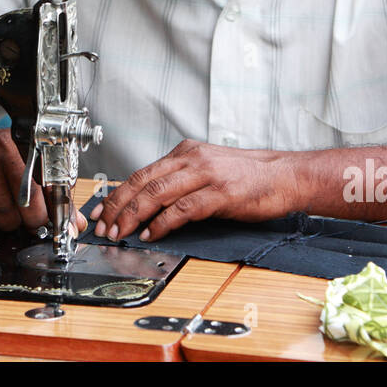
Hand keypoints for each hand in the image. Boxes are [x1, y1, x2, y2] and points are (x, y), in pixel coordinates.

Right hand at [0, 125, 86, 233]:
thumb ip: (55, 193)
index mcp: (25, 143)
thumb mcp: (29, 163)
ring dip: (9, 222)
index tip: (60, 224)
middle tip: (33, 219)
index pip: (48, 180)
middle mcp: (0, 149)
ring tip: (10, 212)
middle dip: (33, 219)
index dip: (55, 207)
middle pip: (26, 199)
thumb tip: (76, 223)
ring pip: (2, 212)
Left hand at [89, 139, 302, 241]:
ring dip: (134, 215)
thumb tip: (145, 204)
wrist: (285, 176)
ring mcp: (206, 174)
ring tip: (121, 232)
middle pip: (143, 182)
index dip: (116, 194)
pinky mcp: (220, 193)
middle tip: (104, 227)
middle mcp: (192, 159)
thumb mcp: (207, 170)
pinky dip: (163, 223)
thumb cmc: (247, 176)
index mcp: (185, 152)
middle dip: (118, 206)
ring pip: (157, 193)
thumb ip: (179, 181)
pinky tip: (152, 233)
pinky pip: (183, 208)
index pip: (141, 173)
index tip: (101, 212)